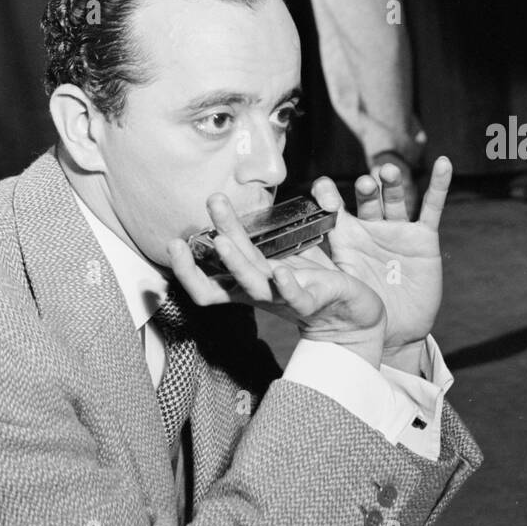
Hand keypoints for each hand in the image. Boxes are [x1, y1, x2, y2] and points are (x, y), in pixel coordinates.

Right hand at [167, 192, 385, 366]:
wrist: (353, 317)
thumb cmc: (312, 284)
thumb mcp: (279, 257)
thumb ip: (258, 237)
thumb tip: (235, 207)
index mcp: (251, 281)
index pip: (209, 282)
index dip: (188, 268)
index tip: (173, 242)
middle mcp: (262, 292)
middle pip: (228, 273)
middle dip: (212, 245)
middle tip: (200, 218)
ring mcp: (285, 299)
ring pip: (255, 284)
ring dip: (237, 263)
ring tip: (222, 240)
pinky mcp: (315, 302)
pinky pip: (298, 297)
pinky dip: (288, 286)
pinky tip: (280, 271)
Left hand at [309, 156, 452, 358]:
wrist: (391, 333)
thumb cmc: (353, 311)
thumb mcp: (324, 296)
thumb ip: (298, 287)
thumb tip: (271, 276)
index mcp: (343, 236)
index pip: (333, 206)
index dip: (328, 196)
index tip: (325, 195)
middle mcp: (369, 227)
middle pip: (366, 198)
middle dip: (365, 189)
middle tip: (363, 184)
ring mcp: (397, 230)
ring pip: (395, 198)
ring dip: (393, 183)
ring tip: (387, 173)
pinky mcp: (423, 239)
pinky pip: (432, 207)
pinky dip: (440, 185)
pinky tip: (444, 164)